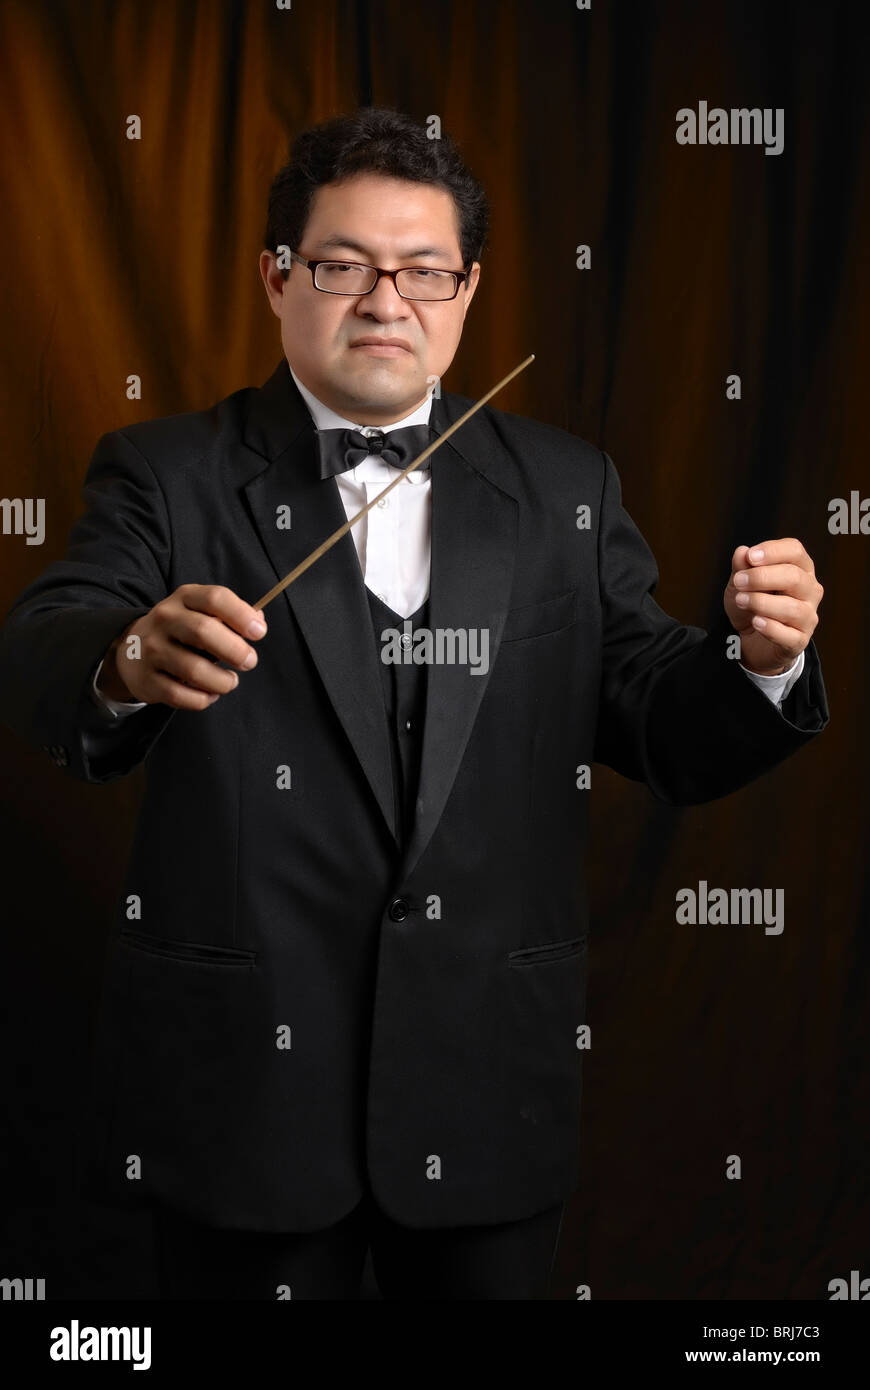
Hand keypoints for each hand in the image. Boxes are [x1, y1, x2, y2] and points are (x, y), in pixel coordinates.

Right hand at [96, 584, 267, 710]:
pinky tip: (209, 694)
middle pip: (204, 631)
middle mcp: (165, 619)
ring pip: (195, 669)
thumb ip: (231, 616)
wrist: (131, 650)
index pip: (215, 598)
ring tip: (230, 681)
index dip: (242, 615)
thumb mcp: (201, 613)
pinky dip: (203, 699)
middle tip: (249, 662)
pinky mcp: (147, 679)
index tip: (259, 633)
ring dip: (222, 681)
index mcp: (184, 598)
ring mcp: (152, 649)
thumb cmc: (181, 632)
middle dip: (235, 651)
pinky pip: (181, 696)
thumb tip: (258, 619)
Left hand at [723, 539, 822, 675]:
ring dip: (762, 602)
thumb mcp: (740, 583)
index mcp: (800, 568)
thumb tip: (742, 552)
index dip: (773, 551)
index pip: (795, 551)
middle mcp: (810, 590)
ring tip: (741, 601)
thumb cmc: (751, 604)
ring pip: (792, 608)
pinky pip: (790, 635)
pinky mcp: (800, 640)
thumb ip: (741, 567)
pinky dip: (770, 628)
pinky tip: (755, 622)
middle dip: (762, 577)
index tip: (750, 556)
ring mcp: (808, 616)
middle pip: (794, 577)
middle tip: (739, 581)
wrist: (750, 638)